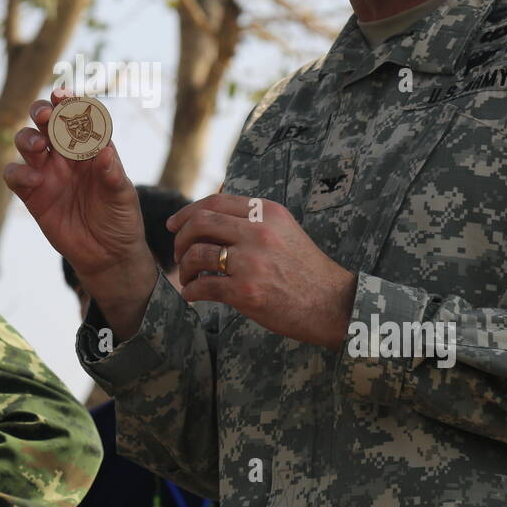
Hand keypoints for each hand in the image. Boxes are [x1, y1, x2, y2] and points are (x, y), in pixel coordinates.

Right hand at [3, 88, 155, 335]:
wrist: (108, 254)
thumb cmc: (120, 218)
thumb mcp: (123, 196)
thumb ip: (113, 174)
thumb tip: (104, 150)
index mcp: (91, 146)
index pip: (78, 116)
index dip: (69, 101)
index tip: (63, 95)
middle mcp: (66, 154)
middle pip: (46, 122)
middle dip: (42, 112)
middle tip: (46, 115)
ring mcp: (47, 172)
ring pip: (27, 142)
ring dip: (28, 138)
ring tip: (38, 147)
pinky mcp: (32, 194)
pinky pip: (14, 175)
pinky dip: (18, 173)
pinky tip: (34, 181)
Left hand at [167, 194, 357, 347]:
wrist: (333, 303)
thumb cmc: (305, 269)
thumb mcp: (284, 230)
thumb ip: (252, 220)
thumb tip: (208, 216)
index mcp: (267, 212)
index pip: (214, 202)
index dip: (187, 212)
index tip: (173, 225)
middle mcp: (258, 232)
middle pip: (200, 223)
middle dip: (181, 239)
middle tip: (178, 253)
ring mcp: (252, 262)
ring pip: (197, 254)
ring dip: (184, 267)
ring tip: (188, 278)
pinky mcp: (248, 292)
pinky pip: (204, 287)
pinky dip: (191, 292)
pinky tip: (193, 296)